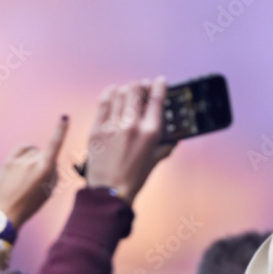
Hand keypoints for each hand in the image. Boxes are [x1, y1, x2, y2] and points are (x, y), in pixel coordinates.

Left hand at [0, 115, 68, 229]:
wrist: (4, 213)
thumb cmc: (28, 205)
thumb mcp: (47, 192)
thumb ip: (52, 174)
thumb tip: (51, 161)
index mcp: (44, 170)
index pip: (55, 145)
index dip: (61, 130)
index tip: (65, 117)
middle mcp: (32, 162)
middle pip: (45, 155)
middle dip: (45, 163)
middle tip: (38, 181)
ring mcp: (19, 161)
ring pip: (33, 152)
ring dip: (34, 159)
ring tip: (27, 177)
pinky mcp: (9, 161)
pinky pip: (22, 149)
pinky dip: (26, 152)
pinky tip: (24, 159)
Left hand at [85, 78, 174, 204]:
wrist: (109, 192)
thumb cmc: (134, 178)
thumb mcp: (155, 160)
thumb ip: (166, 146)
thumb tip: (175, 138)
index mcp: (150, 132)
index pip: (157, 98)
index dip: (160, 85)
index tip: (160, 81)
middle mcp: (132, 125)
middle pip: (137, 91)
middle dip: (142, 86)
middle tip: (142, 87)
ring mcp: (113, 126)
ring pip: (121, 93)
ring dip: (127, 89)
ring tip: (128, 91)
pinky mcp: (97, 129)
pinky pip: (104, 102)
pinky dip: (110, 93)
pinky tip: (113, 91)